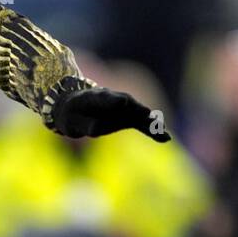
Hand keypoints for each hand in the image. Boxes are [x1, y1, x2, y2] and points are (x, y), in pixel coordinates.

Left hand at [53, 86, 170, 142]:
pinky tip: (165, 138)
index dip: (114, 101)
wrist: (77, 107)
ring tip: (162, 132)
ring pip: (140, 115)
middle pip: (129, 105)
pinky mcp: (130, 118)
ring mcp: (125, 108)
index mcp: (96, 97)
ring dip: (151, 123)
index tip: (123, 102)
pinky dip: (153, 130)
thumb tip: (98, 129)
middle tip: (148, 117)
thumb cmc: (72, 115)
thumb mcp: (72, 121)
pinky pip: (143, 124)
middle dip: (138, 111)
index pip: (106, 98)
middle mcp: (115, 99)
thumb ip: (86, 124)